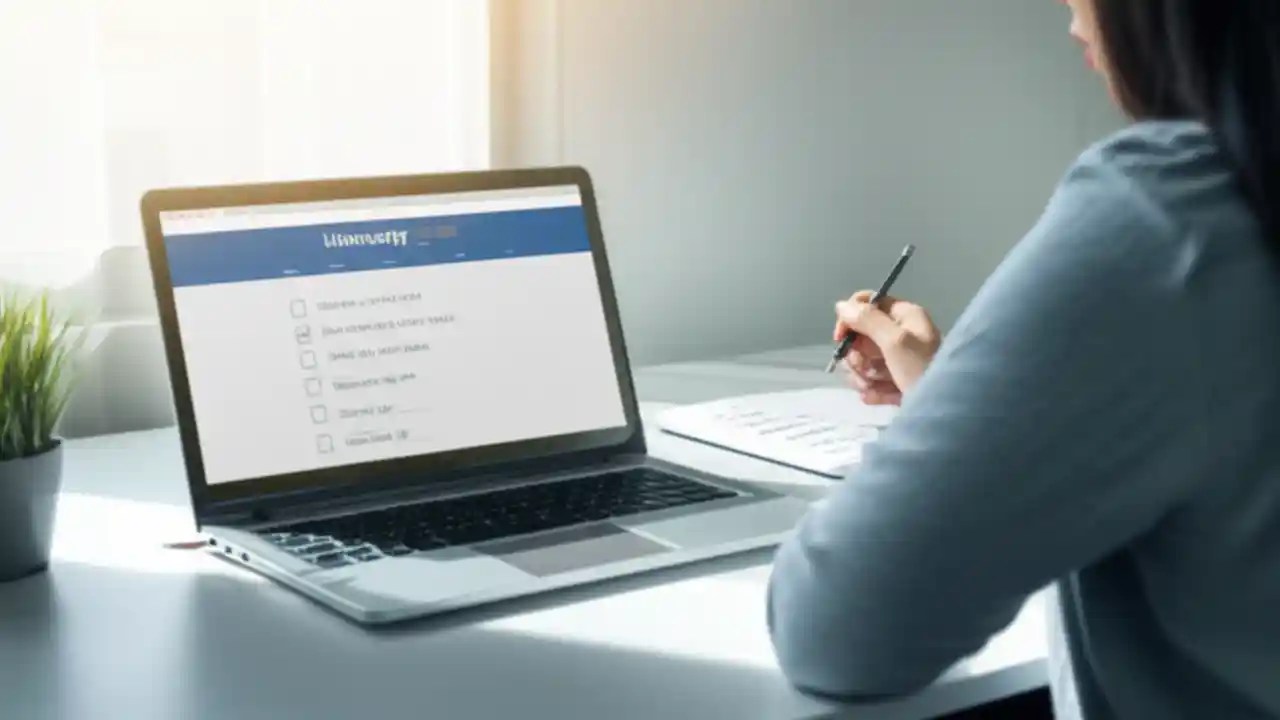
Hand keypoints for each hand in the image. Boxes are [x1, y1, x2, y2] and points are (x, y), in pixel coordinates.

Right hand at [834, 291, 940, 405]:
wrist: (946, 413)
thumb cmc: (924, 370)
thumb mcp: (896, 342)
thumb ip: (868, 321)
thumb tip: (841, 305)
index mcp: (905, 316)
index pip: (867, 304)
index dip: (850, 319)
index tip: (841, 338)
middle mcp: (900, 335)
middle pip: (861, 336)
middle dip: (857, 355)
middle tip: (866, 368)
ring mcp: (897, 361)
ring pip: (862, 361)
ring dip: (862, 375)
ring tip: (873, 386)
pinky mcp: (895, 384)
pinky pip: (870, 382)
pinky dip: (871, 390)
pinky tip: (876, 397)